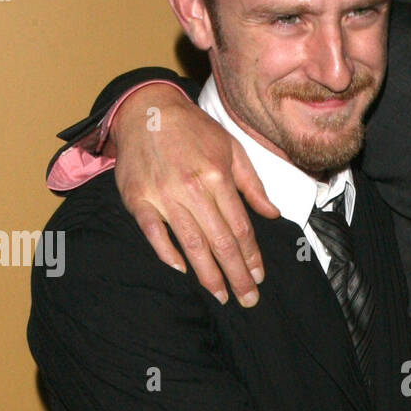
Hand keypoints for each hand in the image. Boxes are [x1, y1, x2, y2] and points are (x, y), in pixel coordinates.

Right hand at [109, 85, 277, 305]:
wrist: (146, 110)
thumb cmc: (193, 130)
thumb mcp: (231, 149)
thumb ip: (252, 185)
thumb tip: (272, 213)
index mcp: (218, 177)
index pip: (240, 227)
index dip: (251, 256)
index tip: (258, 278)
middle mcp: (192, 189)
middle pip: (220, 242)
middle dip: (235, 274)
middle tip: (247, 299)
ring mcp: (163, 196)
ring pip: (191, 243)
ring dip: (208, 274)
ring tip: (221, 296)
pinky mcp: (138, 200)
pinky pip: (154, 233)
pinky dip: (167, 253)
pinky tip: (182, 270)